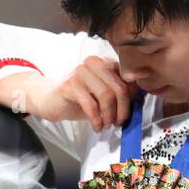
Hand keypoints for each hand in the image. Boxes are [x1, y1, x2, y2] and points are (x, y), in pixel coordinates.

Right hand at [0, 58, 135, 129]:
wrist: (51, 101)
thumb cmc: (80, 99)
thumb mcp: (103, 96)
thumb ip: (120, 94)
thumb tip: (138, 101)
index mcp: (105, 62)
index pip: (128, 80)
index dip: (131, 100)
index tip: (127, 115)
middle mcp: (94, 63)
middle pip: (120, 88)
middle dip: (122, 110)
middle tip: (118, 123)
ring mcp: (81, 72)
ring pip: (106, 95)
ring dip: (109, 115)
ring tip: (106, 125)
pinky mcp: (70, 85)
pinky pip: (90, 104)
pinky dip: (96, 119)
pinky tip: (96, 126)